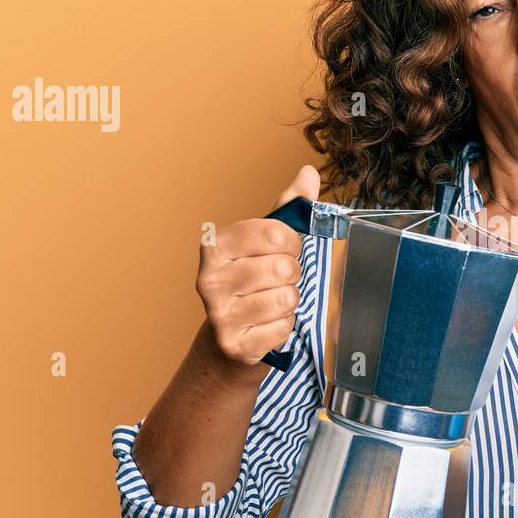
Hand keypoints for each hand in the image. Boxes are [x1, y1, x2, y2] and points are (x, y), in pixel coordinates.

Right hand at [195, 163, 320, 367]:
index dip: (292, 242)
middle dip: (292, 274)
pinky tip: (269, 324)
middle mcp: (209, 279)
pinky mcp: (235, 344)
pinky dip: (285, 327)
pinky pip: (283, 328)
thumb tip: (308, 173)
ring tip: (274, 301)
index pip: (275, 232)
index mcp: (216, 246)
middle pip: (283, 267)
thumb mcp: (266, 243)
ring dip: (291, 301)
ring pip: (286, 298)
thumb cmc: (253, 281)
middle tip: (280, 280)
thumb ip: (288, 208)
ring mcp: (219, 314)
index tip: (286, 249)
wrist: (230, 339)